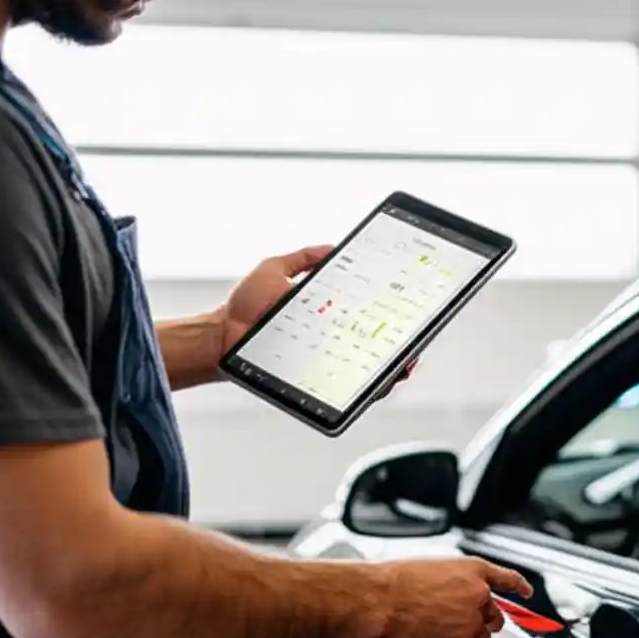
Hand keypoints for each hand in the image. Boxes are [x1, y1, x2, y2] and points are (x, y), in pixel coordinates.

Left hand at [218, 246, 414, 394]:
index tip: (408, 305)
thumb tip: (332, 248)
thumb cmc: (243, 307)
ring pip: (371, 372)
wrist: (222, 338)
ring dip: (395, 368)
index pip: (368, 315)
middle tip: (417, 340)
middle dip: (404, 345)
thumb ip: (303, 258)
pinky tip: (386, 381)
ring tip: (408, 361)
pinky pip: (350, 389)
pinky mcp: (318, 380)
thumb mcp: (274, 269)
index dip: (392, 313)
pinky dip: (372, 389)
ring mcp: (326, 362)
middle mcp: (331, 340)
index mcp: (328, 315)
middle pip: (378, 346)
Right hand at [374, 557, 533, 637]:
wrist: (380, 599)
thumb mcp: (434, 567)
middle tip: (456, 625)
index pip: (507, 579)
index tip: (526, 593)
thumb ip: (454, 582)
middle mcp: (478, 596)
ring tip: (438, 636)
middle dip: (479, 624)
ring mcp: (470, 623)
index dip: (519, 587)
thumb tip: (457, 598)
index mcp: (473, 571)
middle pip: (495, 619)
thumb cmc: (397, 581)